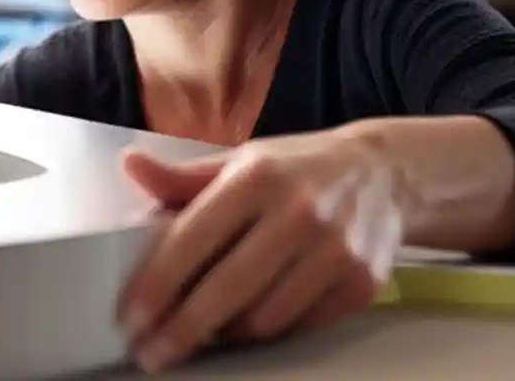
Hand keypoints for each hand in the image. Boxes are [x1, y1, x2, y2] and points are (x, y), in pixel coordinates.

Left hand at [117, 128, 403, 372]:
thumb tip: (131, 166)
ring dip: (224, 332)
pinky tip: (248, 320)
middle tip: (150, 353)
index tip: (130, 318)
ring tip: (202, 329)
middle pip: (225, 290)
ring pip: (263, 319)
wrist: (384, 173)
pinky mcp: (361, 283)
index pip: (191, 239)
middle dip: (180, 330)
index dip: (155, 286)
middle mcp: (298, 212)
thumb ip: (182, 177)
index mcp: (256, 177)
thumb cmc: (296, 169)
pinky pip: (299, 326)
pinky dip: (267, 330)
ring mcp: (336, 251)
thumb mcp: (240, 160)